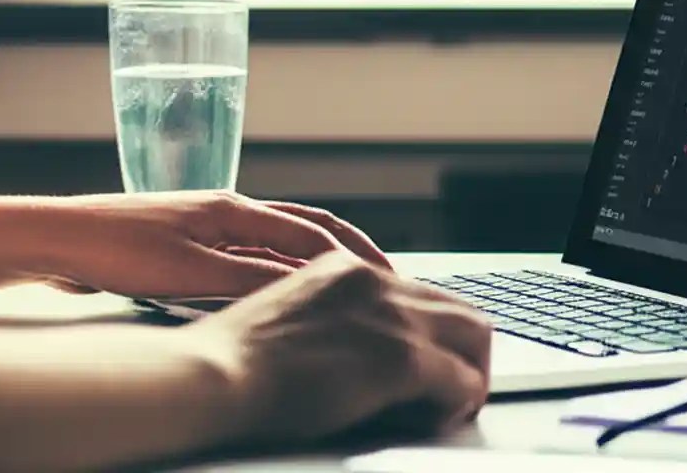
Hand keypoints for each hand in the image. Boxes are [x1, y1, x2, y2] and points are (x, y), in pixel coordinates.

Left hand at [44, 191, 391, 300]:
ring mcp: (210, 224)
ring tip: (349, 280)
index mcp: (233, 210)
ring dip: (319, 257)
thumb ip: (250, 277)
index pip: (310, 233)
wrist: (57, 238)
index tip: (386, 279)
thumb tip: (310, 285)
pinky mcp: (191, 242)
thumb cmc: (115, 250)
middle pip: (305, 226)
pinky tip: (287, 286)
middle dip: (349, 249)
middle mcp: (228, 210)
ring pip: (281, 237)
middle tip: (387, 275)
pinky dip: (283, 265)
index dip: (352, 257)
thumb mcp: (188, 271)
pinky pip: (253, 251)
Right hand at [191, 250, 491, 447]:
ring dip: (470, 373)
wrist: (212, 375)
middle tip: (455, 387)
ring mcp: (391, 315)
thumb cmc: (233, 363)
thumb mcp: (292, 319)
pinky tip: (437, 418)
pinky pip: (462, 380)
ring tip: (452, 405)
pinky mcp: (400, 357)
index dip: (432, 333)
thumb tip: (369, 357)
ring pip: (474, 336)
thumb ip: (337, 323)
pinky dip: (459, 402)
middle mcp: (376, 279)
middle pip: (458, 307)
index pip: (420, 292)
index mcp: (346, 267)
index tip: (430, 361)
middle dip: (465, 350)